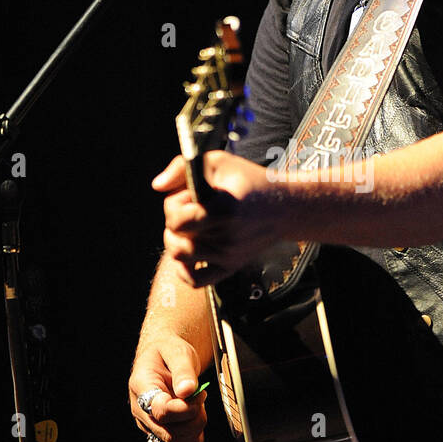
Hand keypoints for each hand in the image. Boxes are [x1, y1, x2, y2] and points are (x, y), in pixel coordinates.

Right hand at [129, 339, 206, 441]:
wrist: (164, 360)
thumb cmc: (169, 354)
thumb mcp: (178, 352)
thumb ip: (183, 370)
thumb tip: (188, 391)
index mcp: (141, 387)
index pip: (160, 411)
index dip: (184, 409)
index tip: (199, 394)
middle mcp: (141, 411)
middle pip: (169, 433)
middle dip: (194, 419)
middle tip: (200, 397)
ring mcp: (149, 426)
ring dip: (195, 429)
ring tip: (197, 407)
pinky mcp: (159, 435)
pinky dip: (193, 441)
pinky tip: (195, 422)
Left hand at [153, 150, 284, 287]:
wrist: (285, 208)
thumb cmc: (248, 181)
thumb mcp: (218, 161)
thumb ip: (182, 167)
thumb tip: (157, 186)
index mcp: (224, 210)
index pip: (178, 220)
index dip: (175, 206)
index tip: (189, 196)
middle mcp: (227, 237)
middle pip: (175, 236)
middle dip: (175, 219)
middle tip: (191, 209)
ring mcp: (228, 256)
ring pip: (179, 257)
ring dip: (176, 240)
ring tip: (189, 228)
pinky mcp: (230, 267)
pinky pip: (193, 280)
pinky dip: (183, 268)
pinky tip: (190, 251)